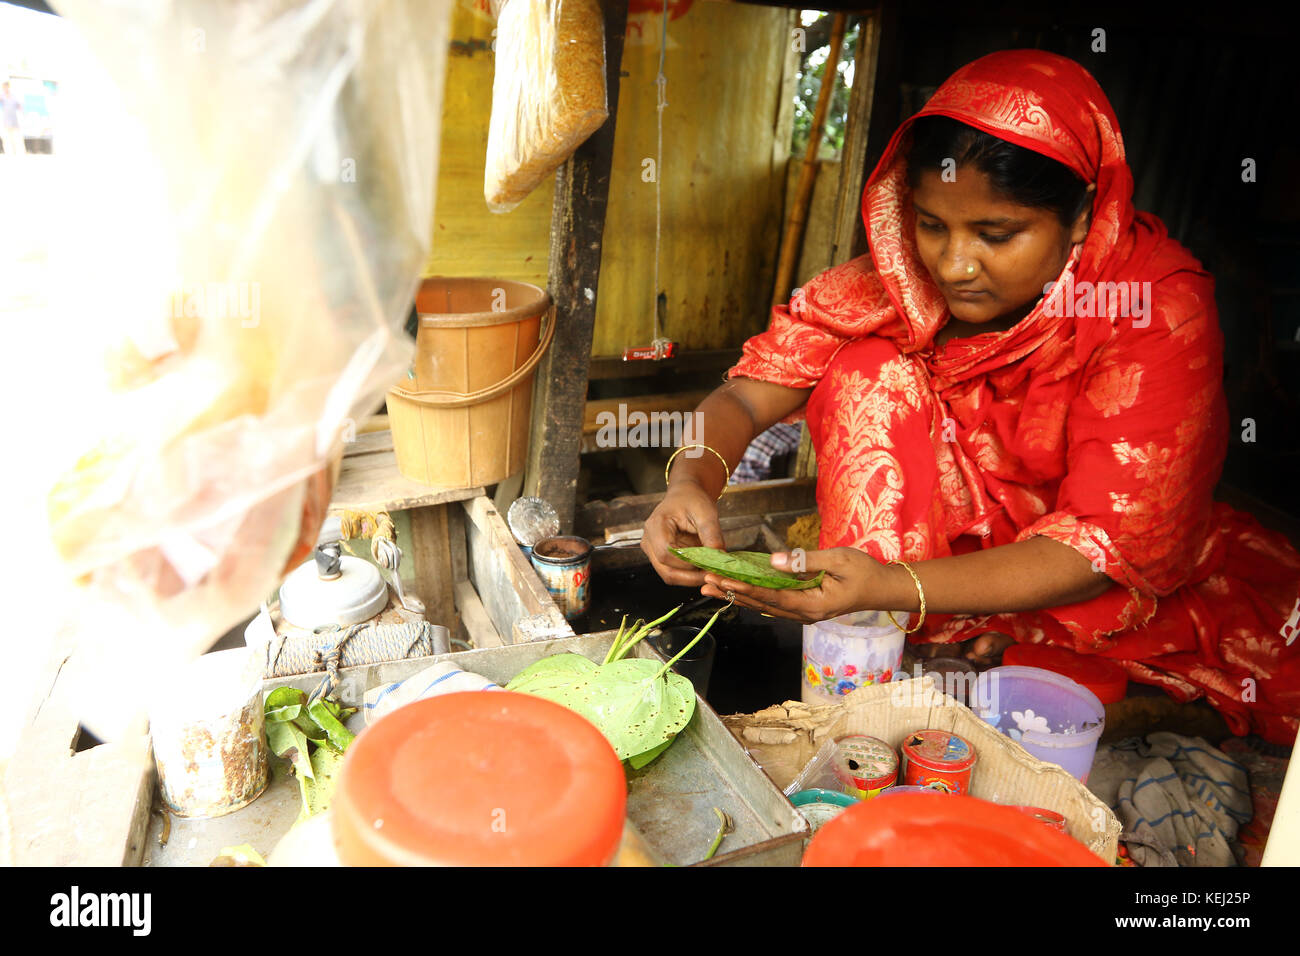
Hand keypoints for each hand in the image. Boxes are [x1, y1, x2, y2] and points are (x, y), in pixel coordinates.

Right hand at [641, 482, 725, 586]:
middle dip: (692, 577)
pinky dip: (689, 575)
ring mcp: (651, 551)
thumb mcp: (706, 513)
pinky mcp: (659, 557)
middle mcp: (648, 541)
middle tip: (714, 574)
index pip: (667, 553)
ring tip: (710, 570)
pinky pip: (673, 572)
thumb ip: (712, 535)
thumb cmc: (693, 500)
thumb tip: (720, 558)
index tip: (710, 564)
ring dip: (691, 578)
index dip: (688, 563)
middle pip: (666, 570)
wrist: (685, 496)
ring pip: (669, 575)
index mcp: (656, 525)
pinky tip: (703, 568)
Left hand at [699, 547, 895, 623]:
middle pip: (762, 604)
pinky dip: (754, 595)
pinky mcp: (804, 606)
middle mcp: (804, 614)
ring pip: (765, 605)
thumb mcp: (838, 559)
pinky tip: (737, 589)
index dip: (745, 588)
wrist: (883, 588)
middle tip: (705, 583)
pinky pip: (774, 602)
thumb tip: (773, 560)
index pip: (771, 596)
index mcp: (812, 604)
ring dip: (738, 595)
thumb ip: (805, 560)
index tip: (722, 579)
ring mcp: (804, 612)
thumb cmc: (864, 571)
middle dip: (733, 593)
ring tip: (713, 586)